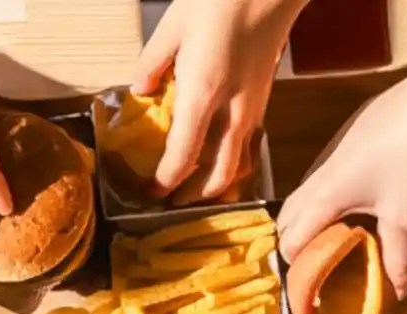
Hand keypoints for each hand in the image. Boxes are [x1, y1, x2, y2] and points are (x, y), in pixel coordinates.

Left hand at [135, 0, 305, 200]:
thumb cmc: (219, 0)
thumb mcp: (171, 28)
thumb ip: (152, 65)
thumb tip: (142, 91)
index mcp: (203, 96)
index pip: (182, 158)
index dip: (164, 183)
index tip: (148, 193)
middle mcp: (232, 111)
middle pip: (219, 175)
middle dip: (195, 195)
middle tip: (172, 200)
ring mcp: (253, 107)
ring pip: (240, 164)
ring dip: (219, 183)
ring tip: (198, 188)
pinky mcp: (264, 99)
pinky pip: (250, 145)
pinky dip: (234, 161)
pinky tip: (220, 156)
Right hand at [278, 70, 406, 298]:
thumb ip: (398, 259)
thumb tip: (394, 292)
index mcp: (326, 196)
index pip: (291, 241)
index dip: (295, 272)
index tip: (307, 296)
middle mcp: (319, 173)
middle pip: (288, 217)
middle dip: (295, 246)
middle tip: (317, 271)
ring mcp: (332, 151)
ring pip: (305, 194)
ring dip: (310, 222)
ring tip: (335, 244)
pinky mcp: (348, 137)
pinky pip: (323, 177)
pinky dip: (326, 200)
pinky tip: (358, 207)